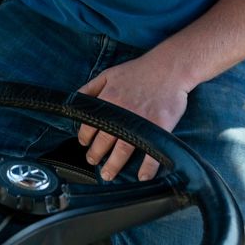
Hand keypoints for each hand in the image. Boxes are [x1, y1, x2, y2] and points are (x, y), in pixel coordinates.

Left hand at [77, 55, 190, 181]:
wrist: (168, 68)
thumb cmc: (138, 70)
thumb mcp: (108, 74)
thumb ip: (90, 88)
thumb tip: (75, 102)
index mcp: (108, 100)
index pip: (90, 125)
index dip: (85, 137)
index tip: (84, 145)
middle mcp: (121, 114)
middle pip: (104, 141)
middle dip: (96, 155)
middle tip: (93, 163)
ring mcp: (141, 122)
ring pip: (123, 150)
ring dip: (114, 165)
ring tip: (108, 175)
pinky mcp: (159, 127)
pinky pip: (152, 152)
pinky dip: (147, 167)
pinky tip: (142, 176)